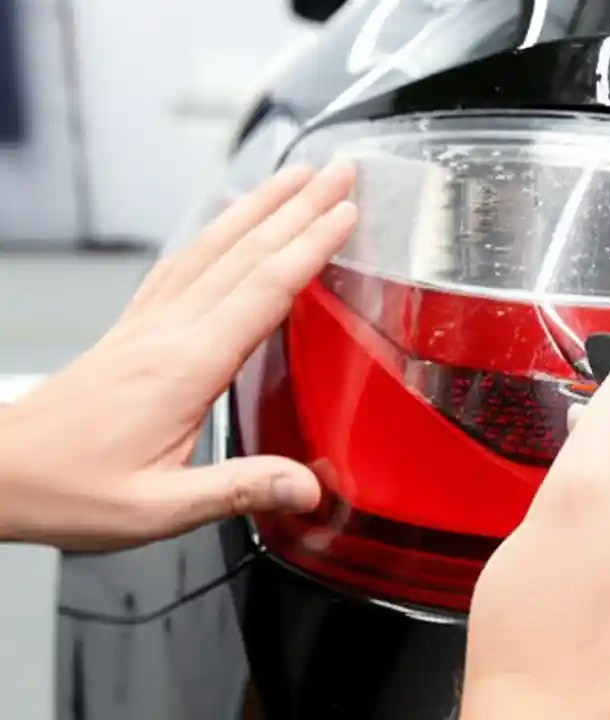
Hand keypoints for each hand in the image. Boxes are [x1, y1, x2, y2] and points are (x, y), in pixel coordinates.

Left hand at [0, 161, 356, 549]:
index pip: (263, 289)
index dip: (311, 247)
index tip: (346, 214)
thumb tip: (309, 486)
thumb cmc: (69, 489)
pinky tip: (226, 224)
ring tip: (295, 179)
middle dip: (299, 206)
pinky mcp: (134, 329)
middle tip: (340, 172)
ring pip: (213, 246)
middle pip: (246, 251)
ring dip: (260, 206)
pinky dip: (215, 232)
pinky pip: (182, 263)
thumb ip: (240, 489)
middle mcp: (167, 331)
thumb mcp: (159, 508)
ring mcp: (147, 324)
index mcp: (185, 367)